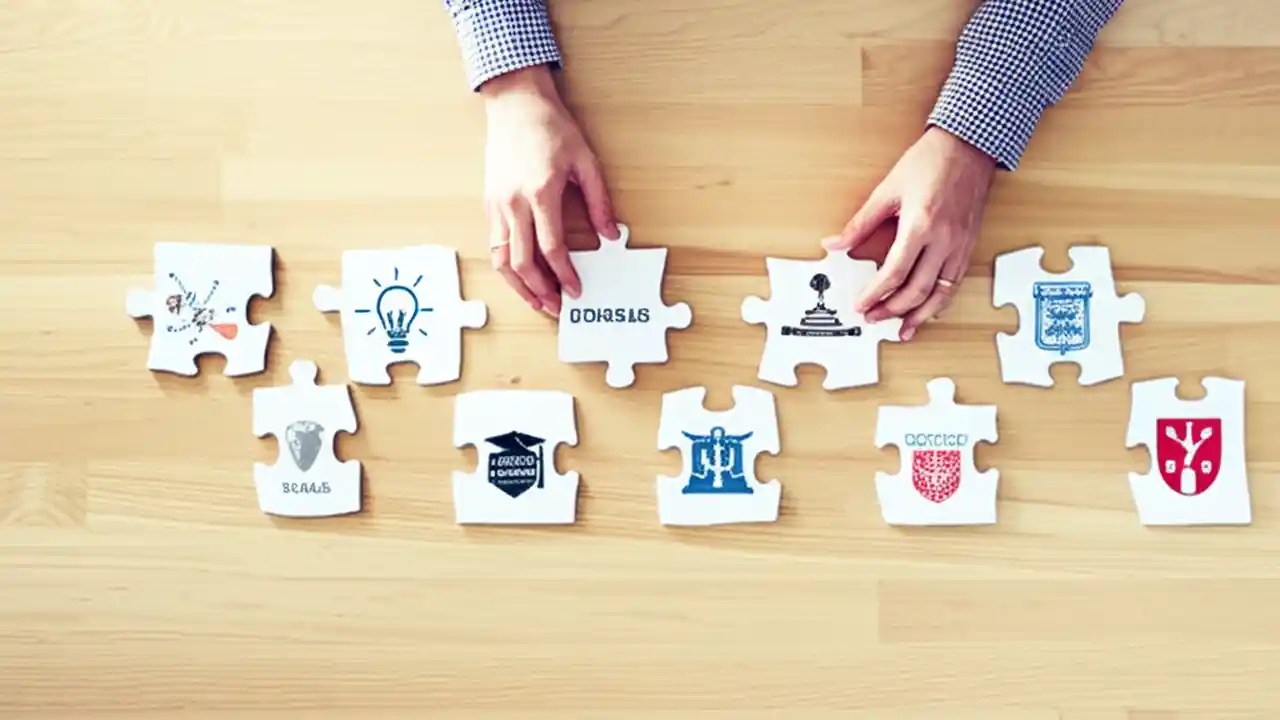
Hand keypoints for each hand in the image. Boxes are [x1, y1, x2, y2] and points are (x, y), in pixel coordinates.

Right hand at [481, 65, 618, 315]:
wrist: (515, 103)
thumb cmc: (551, 127)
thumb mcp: (586, 161)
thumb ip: (599, 202)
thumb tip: (610, 234)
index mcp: (540, 193)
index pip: (551, 248)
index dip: (564, 275)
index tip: (576, 290)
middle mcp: (514, 203)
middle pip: (522, 263)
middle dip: (541, 291)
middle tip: (558, 307)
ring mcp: (497, 204)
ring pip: (501, 259)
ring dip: (519, 286)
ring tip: (537, 300)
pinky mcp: (488, 203)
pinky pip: (494, 245)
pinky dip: (507, 267)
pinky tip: (521, 276)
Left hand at [824, 126, 996, 340]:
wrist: (969, 146)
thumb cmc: (929, 162)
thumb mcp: (887, 190)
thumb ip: (860, 223)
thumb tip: (835, 244)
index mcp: (920, 225)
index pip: (894, 273)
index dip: (875, 294)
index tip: (860, 305)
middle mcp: (944, 240)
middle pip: (917, 289)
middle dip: (892, 310)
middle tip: (872, 318)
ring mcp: (960, 245)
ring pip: (940, 293)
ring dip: (919, 316)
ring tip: (901, 330)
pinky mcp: (969, 246)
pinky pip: (955, 284)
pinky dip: (940, 302)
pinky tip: (927, 311)